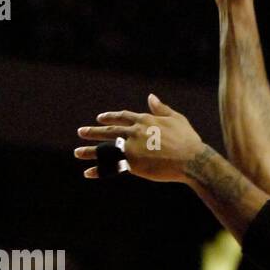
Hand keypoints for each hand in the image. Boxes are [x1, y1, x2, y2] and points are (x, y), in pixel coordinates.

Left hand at [75, 94, 205, 181]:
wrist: (191, 159)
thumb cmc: (188, 140)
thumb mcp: (176, 119)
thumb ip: (161, 109)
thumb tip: (151, 97)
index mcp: (144, 120)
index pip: (122, 117)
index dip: (111, 117)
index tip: (100, 118)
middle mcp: (134, 132)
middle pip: (109, 131)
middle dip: (93, 131)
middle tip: (81, 132)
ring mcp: (132, 147)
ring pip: (106, 148)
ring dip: (90, 151)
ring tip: (77, 152)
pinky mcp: (132, 163)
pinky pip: (112, 166)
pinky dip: (99, 170)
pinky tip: (87, 173)